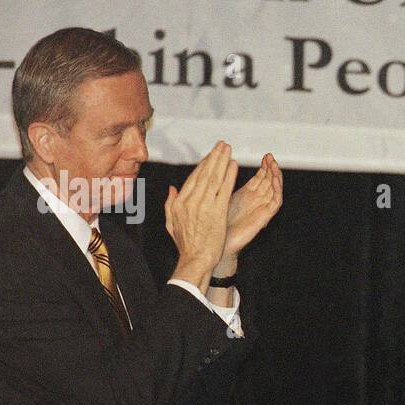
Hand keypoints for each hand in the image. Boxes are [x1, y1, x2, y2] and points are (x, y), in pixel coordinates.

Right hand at [166, 141, 237, 290]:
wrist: (196, 259)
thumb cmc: (186, 245)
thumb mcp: (171, 223)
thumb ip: (169, 204)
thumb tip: (171, 188)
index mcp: (179, 202)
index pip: (193, 178)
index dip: (204, 164)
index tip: (212, 155)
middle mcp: (190, 201)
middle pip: (204, 173)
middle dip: (214, 157)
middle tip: (222, 145)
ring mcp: (204, 205)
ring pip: (214, 178)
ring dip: (222, 161)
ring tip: (229, 150)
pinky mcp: (217, 212)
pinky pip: (224, 189)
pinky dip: (229, 176)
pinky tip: (234, 166)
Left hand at [218, 153, 282, 274]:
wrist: (214, 247)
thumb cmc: (211, 227)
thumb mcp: (212, 199)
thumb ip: (215, 185)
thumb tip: (208, 169)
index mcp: (245, 197)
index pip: (259, 179)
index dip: (264, 167)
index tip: (265, 156)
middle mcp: (255, 202)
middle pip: (268, 182)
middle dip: (270, 168)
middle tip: (270, 157)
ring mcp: (260, 210)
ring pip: (274, 190)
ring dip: (275, 176)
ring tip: (274, 164)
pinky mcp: (263, 218)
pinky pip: (275, 202)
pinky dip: (276, 190)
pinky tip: (274, 179)